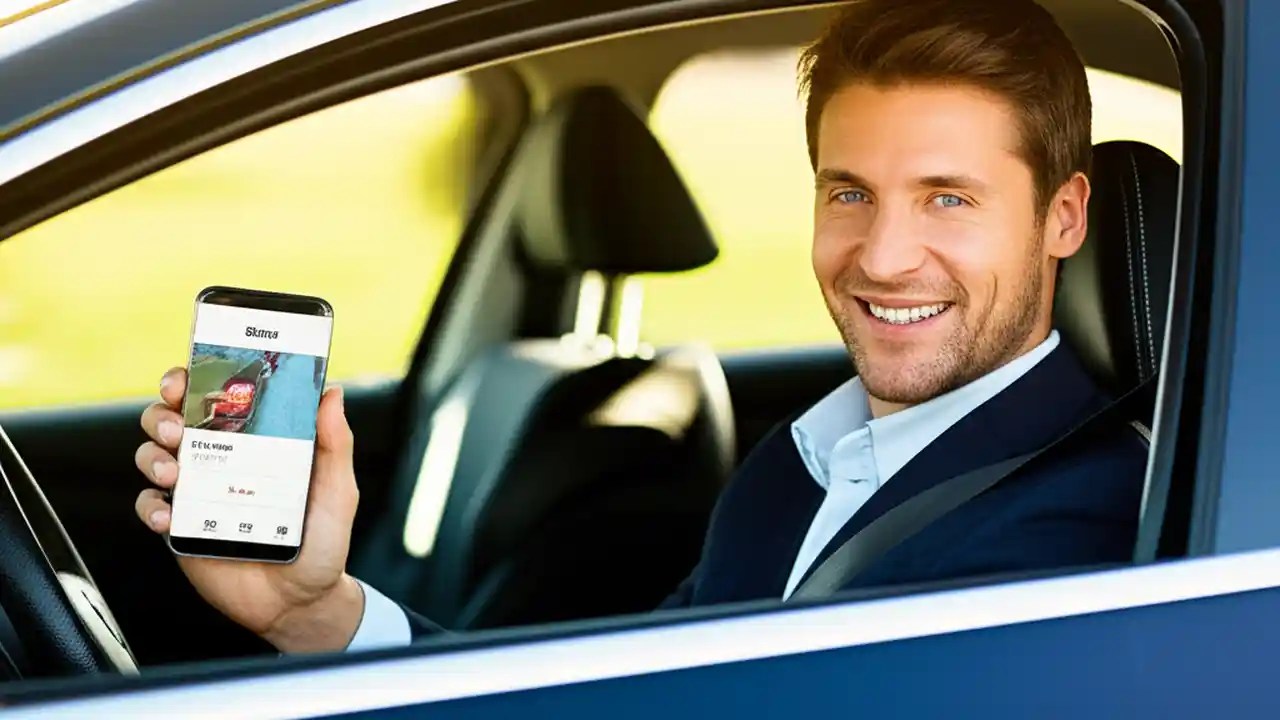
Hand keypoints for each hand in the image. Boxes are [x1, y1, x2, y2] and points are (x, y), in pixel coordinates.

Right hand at [135, 368, 364, 652]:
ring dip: (153, 455)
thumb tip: (332, 393)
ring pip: (152, 455)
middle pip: (171, 418)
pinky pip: (149, 506)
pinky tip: (168, 516)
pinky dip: (150, 506)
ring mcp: (197, 492)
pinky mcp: (180, 527)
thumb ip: (334, 443)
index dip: (192, 378)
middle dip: (162, 412)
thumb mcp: (337, 489)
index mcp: (255, 440)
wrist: (302, 601)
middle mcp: (221, 459)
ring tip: (174, 473)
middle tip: (177, 427)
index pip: (216, 396)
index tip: (184, 378)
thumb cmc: (323, 541)